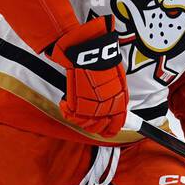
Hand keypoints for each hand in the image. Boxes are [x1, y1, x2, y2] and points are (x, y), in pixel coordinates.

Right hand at [49, 15, 128, 135]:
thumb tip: (116, 106)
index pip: (117, 123)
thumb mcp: (117, 80)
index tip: (107, 131)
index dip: (111, 129)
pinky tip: (65, 104)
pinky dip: (66, 112)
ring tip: (76, 110)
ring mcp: (92, 108)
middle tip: (87, 121)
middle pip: (100, 126)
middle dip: (94, 126)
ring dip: (80, 119)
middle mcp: (107, 108)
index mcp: (119, 102)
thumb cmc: (103, 63)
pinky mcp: (77, 105)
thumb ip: (116, 96)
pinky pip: (71, 116)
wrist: (89, 54)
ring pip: (86, 124)